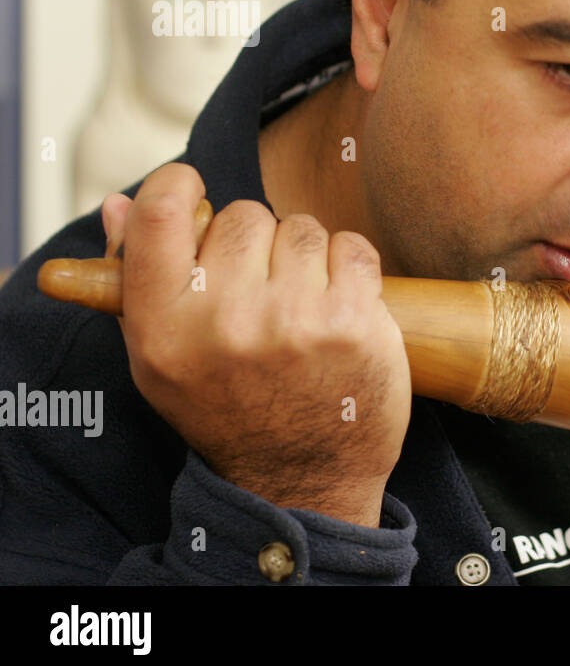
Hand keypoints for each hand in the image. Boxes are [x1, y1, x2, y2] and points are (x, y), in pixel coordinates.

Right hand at [102, 163, 411, 526]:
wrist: (301, 479)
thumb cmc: (227, 407)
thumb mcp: (160, 357)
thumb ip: (137, 276)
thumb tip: (119, 203)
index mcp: (163, 326)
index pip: (163, 212)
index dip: (180, 186)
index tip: (194, 195)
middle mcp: (224, 320)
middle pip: (244, 215)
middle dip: (255, 243)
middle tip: (260, 291)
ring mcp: (293, 321)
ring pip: (301, 228)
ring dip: (305, 258)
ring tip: (300, 307)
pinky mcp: (353, 322)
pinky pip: (351, 246)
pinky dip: (349, 268)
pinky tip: (340, 305)